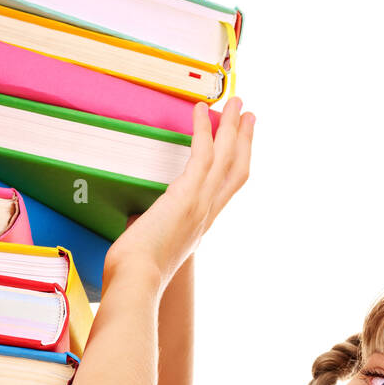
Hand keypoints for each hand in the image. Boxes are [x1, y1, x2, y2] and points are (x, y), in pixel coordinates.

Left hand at [103, 97, 254, 290]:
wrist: (138, 282)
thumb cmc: (137, 273)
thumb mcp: (152, 249)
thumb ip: (154, 232)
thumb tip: (136, 224)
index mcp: (201, 226)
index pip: (226, 189)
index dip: (236, 164)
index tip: (239, 145)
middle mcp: (207, 213)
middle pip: (236, 169)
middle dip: (244, 139)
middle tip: (247, 114)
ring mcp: (200, 203)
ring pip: (226, 157)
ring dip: (232, 126)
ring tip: (235, 102)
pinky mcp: (187, 195)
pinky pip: (202, 153)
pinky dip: (203, 129)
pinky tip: (201, 109)